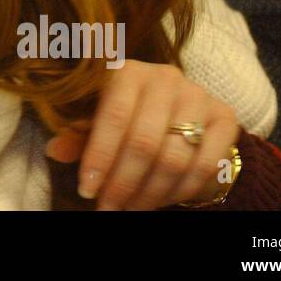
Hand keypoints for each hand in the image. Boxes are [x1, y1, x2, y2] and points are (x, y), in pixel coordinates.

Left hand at [44, 60, 238, 209]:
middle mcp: (164, 77)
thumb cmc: (129, 115)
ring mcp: (198, 95)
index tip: (87, 190)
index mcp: (127, 71)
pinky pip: (204, 165)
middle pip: (143, 142)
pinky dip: (180, 190)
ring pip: (173, 157)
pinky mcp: (225, 116)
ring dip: (149, 193)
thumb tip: (54, 150)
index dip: (99, 157)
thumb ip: (77, 135)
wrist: (182, 113)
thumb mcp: (98, 120)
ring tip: (130, 209)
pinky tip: (161, 200)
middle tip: (109, 208)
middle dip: (123, 183)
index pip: (112, 117)